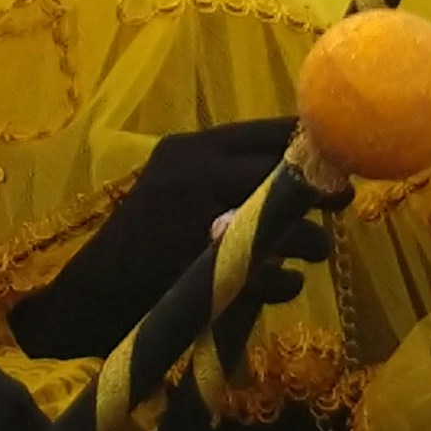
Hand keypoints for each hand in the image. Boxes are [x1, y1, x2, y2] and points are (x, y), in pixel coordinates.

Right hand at [10, 118, 322, 359]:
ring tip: (315, 250)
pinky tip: (282, 283)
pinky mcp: (204, 271)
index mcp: (189, 150)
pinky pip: (271, 273)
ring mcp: (197, 221)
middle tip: (339, 203)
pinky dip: (285, 282)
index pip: (267, 132)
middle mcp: (193, 175)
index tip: (338, 163)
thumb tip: (305, 165)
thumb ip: (228, 173)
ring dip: (311, 240)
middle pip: (281, 171)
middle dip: (318, 190)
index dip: (311, 146)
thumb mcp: (178, 189)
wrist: (91, 298)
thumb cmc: (145, 242)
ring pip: (283, 221)